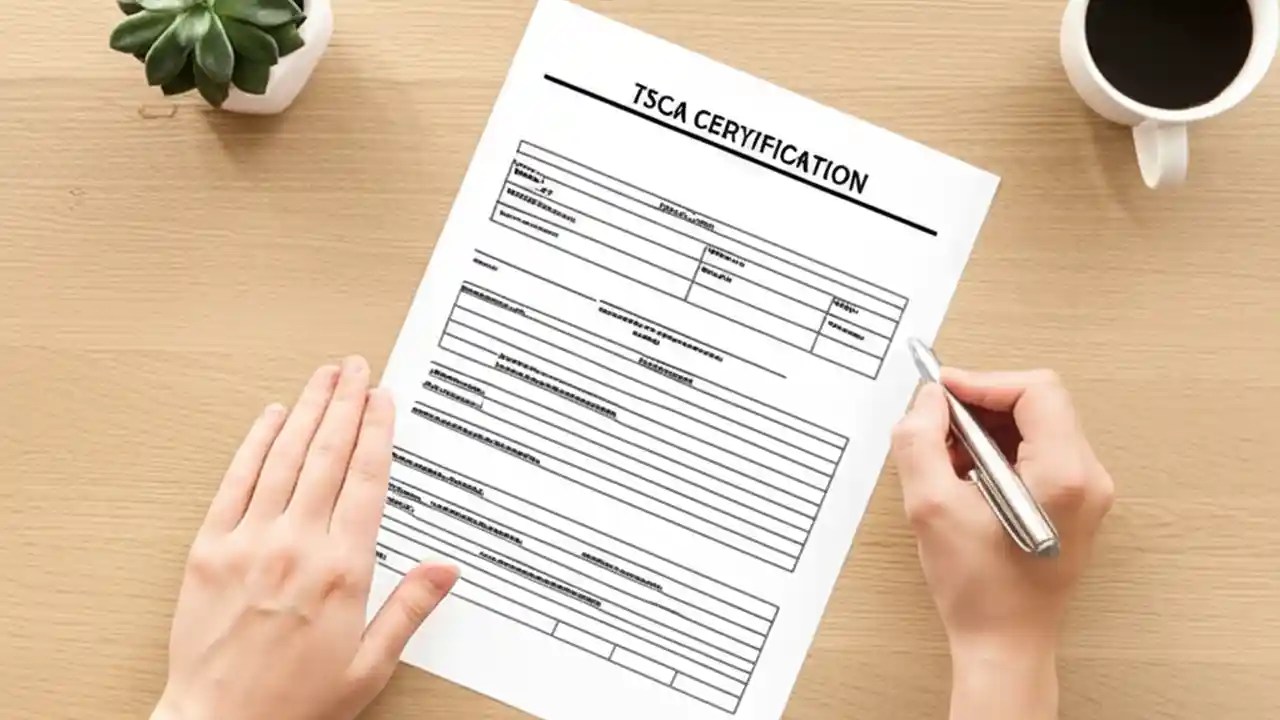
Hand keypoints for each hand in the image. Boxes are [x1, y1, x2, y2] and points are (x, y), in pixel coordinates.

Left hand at [153, 358, 458, 719]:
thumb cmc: (294, 703)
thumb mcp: (369, 665)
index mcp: (342, 571)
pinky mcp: (210, 550)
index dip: (377, 431)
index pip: (366, 480)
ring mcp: (249, 543)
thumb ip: (408, 609)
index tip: (383, 401)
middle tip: (356, 370)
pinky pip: (235, 482)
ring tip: (322, 378)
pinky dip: (254, 444)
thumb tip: (445, 570)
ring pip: (284, 458)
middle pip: (327, 456)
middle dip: (345, 404)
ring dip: (307, 410)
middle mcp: (296, 547)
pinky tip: (270, 419)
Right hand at [891, 368, 1112, 719]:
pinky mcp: (1073, 502)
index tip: (942, 392)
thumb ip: (921, 441)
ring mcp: (1086, 492)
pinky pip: (1038, 452)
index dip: (982, 382)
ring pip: (1036, 426)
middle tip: (938, 425)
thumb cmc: (979, 591)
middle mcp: (1087, 479)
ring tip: (948, 457)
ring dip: (987, 429)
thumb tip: (928, 401)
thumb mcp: (930, 507)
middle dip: (981, 406)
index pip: (1034, 390)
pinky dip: (999, 451)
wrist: (1004, 643)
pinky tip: (966, 475)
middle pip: (1037, 404)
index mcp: (1064, 475)